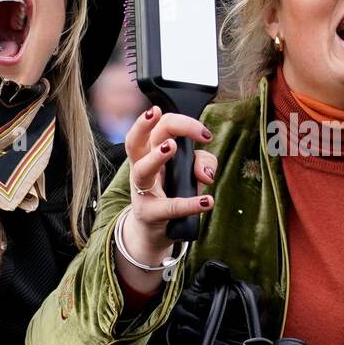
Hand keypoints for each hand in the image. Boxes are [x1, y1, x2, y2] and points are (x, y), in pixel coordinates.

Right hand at [120, 106, 216, 264]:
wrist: (156, 230)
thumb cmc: (171, 193)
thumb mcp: (189, 173)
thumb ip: (201, 164)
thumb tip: (205, 173)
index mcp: (149, 152)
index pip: (159, 128)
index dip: (181, 124)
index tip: (205, 135)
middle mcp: (141, 167)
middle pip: (136, 140)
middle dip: (146, 125)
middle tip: (158, 114)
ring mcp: (142, 190)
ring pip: (142, 169)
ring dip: (156, 156)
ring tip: (172, 147)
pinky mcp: (149, 213)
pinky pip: (169, 207)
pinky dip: (189, 204)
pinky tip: (206, 201)